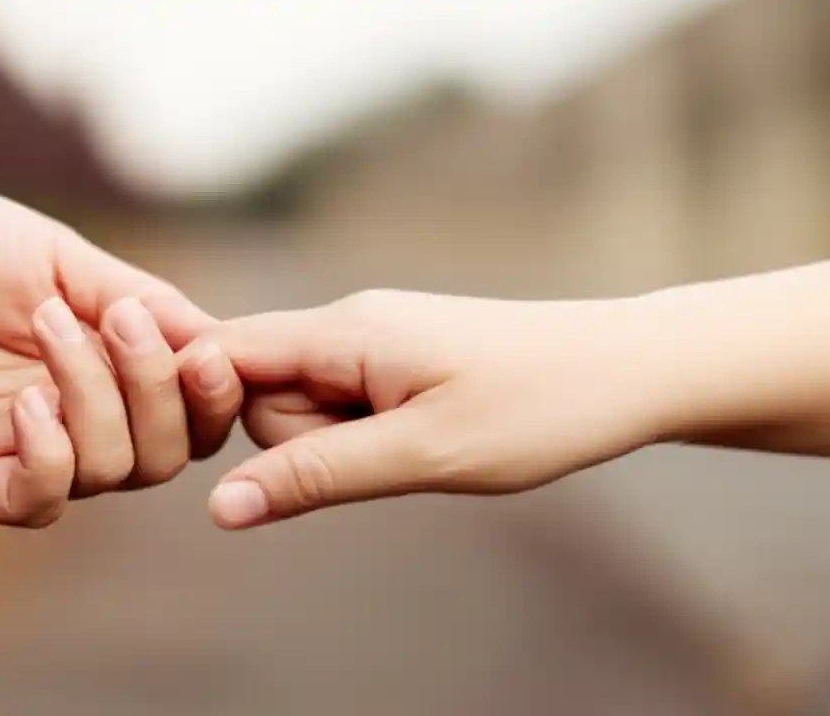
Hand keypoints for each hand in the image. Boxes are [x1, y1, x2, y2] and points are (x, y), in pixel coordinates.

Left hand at [0, 180, 241, 527]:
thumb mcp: (75, 263)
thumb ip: (149, 306)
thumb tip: (225, 345)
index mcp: (113, 378)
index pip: (193, 419)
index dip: (213, 397)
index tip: (206, 350)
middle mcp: (80, 424)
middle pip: (164, 457)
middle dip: (158, 392)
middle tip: (118, 319)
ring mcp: (25, 452)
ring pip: (111, 472)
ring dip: (95, 396)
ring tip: (48, 324)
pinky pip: (39, 502)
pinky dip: (51, 456)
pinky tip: (26, 400)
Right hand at [199, 290, 667, 528]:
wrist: (626, 370)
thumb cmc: (537, 408)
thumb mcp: (422, 455)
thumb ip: (315, 477)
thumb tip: (219, 506)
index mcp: (344, 331)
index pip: (221, 353)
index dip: (203, 403)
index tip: (258, 453)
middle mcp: (347, 323)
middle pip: (257, 391)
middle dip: (297, 441)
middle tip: (386, 451)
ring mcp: (371, 340)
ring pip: (301, 403)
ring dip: (337, 442)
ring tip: (417, 443)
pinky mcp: (394, 361)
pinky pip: (339, 402)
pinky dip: (360, 433)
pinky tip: (418, 437)